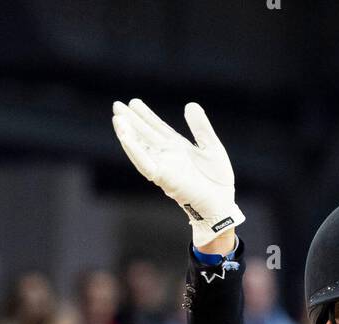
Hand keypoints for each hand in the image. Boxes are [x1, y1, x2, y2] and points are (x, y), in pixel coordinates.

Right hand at [111, 99, 244, 248]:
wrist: (221, 204)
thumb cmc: (217, 180)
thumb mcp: (211, 146)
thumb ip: (201, 127)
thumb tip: (190, 105)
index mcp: (177, 148)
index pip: (157, 128)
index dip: (146, 115)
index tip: (134, 102)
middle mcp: (167, 156)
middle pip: (145, 135)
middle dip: (131, 121)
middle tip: (117, 105)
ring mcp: (164, 167)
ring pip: (141, 148)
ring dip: (128, 134)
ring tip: (117, 119)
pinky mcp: (164, 178)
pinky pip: (145, 164)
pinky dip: (134, 150)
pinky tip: (125, 137)